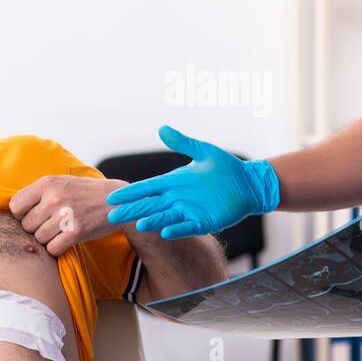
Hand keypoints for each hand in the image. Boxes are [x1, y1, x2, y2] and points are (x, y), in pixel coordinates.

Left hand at [9, 175, 126, 256]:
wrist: (116, 201)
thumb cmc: (85, 193)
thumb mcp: (61, 183)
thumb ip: (38, 192)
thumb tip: (12, 209)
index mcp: (47, 183)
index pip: (15, 206)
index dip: (22, 215)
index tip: (34, 216)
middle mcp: (54, 198)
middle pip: (26, 225)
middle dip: (37, 228)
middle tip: (52, 225)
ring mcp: (65, 215)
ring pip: (39, 238)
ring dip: (48, 239)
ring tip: (61, 230)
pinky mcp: (76, 232)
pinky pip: (52, 249)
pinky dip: (58, 248)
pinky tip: (67, 240)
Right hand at [104, 125, 279, 239]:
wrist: (249, 183)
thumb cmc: (226, 168)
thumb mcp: (203, 151)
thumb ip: (183, 142)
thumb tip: (162, 128)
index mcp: (173, 183)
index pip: (147, 188)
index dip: (130, 193)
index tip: (112, 197)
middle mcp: (177, 199)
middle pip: (150, 206)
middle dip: (133, 211)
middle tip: (113, 216)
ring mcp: (190, 211)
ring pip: (166, 218)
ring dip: (153, 221)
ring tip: (139, 225)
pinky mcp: (205, 221)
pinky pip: (189, 227)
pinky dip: (178, 229)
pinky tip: (167, 232)